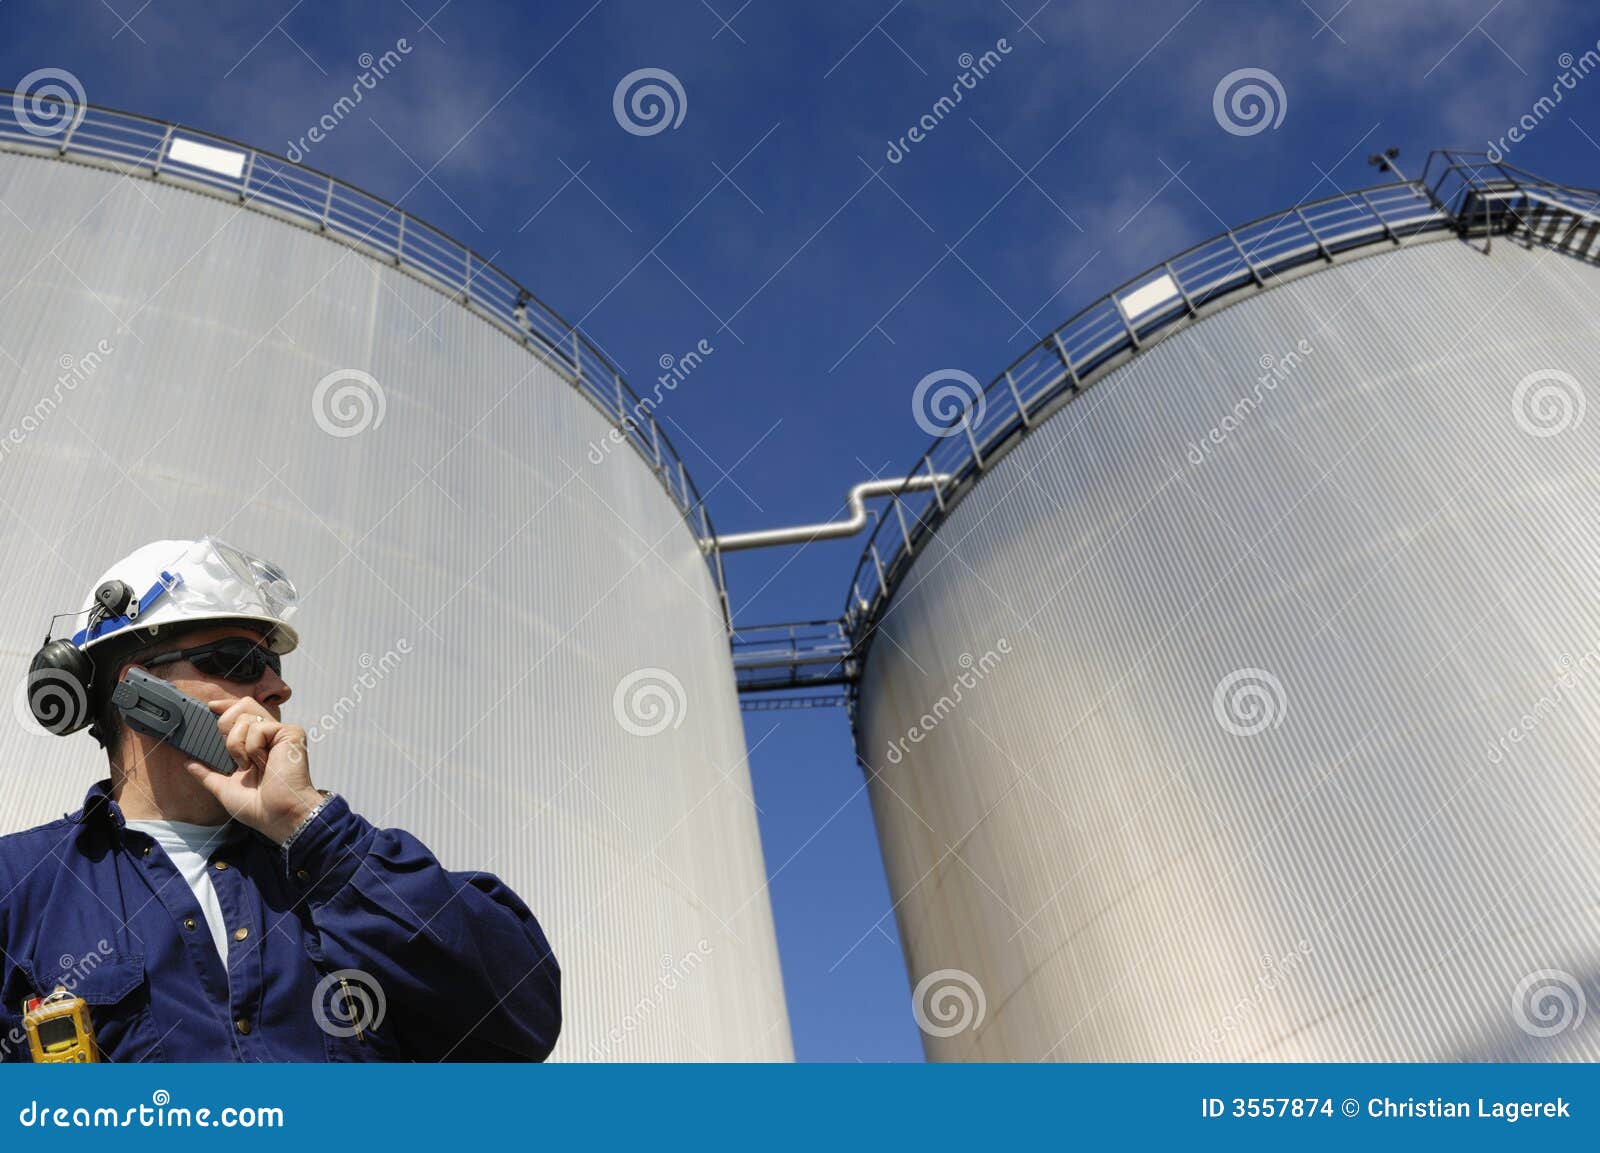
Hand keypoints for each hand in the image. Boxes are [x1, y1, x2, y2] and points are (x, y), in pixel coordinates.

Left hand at [180, 695, 319, 844]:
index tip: (210, 707)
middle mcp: (269, 736)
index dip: (225, 706)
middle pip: (243, 705)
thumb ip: (206, 774)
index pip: (240, 713)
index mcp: (255, 745)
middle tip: (232, 752)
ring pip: (246, 717)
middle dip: (227, 725)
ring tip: (250, 765)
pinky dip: (252, 748)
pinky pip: (259, 727)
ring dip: (238, 745)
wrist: (276, 815)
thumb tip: (188, 764)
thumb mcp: (224, 788)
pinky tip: (262, 762)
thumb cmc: (259, 806)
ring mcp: (280, 733)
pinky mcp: (291, 733)